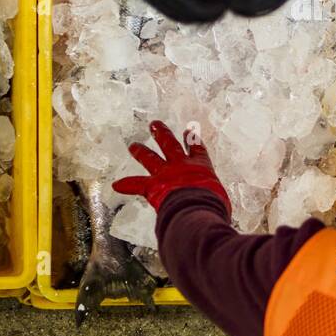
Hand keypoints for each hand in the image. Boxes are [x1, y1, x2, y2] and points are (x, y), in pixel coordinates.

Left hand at [113, 120, 231, 215]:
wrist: (198, 209)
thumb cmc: (213, 206)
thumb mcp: (219, 198)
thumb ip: (213, 198)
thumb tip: (217, 210)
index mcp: (201, 167)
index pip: (197, 148)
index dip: (193, 139)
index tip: (189, 131)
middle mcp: (181, 165)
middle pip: (169, 144)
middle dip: (162, 134)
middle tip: (155, 125)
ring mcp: (166, 174)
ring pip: (150, 158)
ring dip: (140, 151)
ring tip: (133, 145)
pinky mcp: (154, 186)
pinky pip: (137, 184)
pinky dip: (126, 185)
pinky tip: (116, 185)